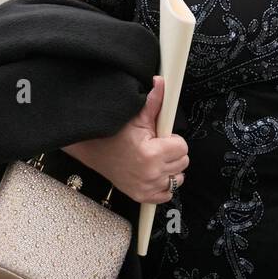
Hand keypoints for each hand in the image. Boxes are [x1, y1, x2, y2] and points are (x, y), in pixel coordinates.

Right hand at [62, 75, 188, 203]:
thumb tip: (162, 81)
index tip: (161, 137)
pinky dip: (164, 185)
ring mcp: (146, 188)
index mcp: (152, 154)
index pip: (183, 147)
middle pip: (183, 162)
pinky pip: (167, 194)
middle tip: (157, 147)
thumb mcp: (137, 117)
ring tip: (155, 159)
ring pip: (178, 178)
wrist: (94, 151)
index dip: (173, 139)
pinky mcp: (142, 196)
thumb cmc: (115, 134)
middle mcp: (150, 173)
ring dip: (170, 169)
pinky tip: (154, 173)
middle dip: (173, 152)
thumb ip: (155, 101)